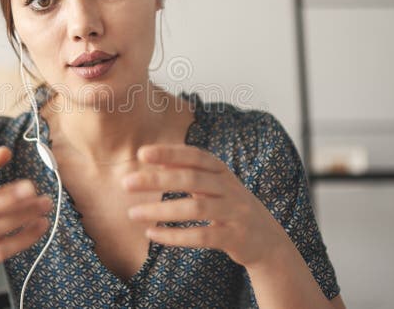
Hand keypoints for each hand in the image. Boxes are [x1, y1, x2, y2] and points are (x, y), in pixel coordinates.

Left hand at [121, 144, 286, 267]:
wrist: (267, 239)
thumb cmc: (230, 207)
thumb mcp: (214, 185)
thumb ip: (189, 171)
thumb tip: (157, 159)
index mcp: (222, 172)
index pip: (195, 156)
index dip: (170, 153)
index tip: (142, 153)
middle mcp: (230, 188)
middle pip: (191, 179)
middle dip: (157, 180)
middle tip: (126, 183)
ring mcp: (235, 212)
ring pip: (195, 209)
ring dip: (161, 210)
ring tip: (133, 213)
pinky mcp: (235, 238)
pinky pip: (202, 237)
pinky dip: (175, 236)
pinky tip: (152, 234)